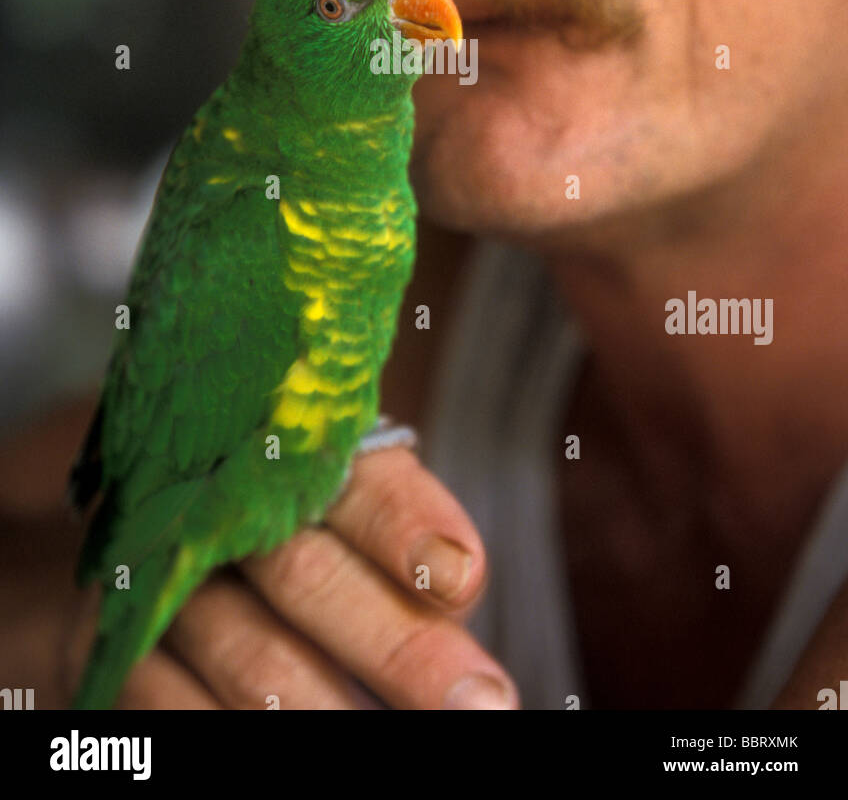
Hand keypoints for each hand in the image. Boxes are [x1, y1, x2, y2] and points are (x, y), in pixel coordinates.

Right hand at [63, 447, 519, 708]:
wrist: (148, 536)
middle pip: (308, 575)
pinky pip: (171, 709)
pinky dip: (232, 733)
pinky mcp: (111, 651)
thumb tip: (460, 579)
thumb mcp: (349, 504)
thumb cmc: (288, 520)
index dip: (406, 528)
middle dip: (399, 648)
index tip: (462, 577)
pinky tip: (303, 751)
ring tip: (400, 747)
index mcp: (296, 446)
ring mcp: (157, 579)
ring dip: (329, 711)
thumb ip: (403, 527)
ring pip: (251, 658)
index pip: (359, 482)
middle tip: (480, 702)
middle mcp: (218, 502)